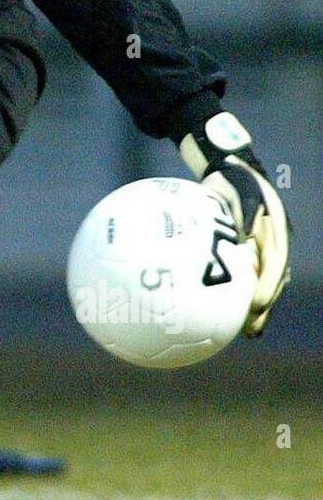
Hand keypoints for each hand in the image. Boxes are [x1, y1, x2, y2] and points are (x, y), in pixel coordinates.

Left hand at [179, 111, 290, 336]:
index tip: (258, 304)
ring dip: (256, 307)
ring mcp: (262, 248)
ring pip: (262, 282)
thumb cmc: (231, 177)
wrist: (230, 168)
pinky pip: (246, 276)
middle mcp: (272, 242)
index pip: (275, 263)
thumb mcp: (236, 186)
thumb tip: (245, 232)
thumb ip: (243, 208)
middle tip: (252, 328)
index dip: (268, 286)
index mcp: (274, 230)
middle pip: (272, 280)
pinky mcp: (248, 252)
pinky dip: (239, 295)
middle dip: (264, 306)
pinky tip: (224, 314)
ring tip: (246, 331)